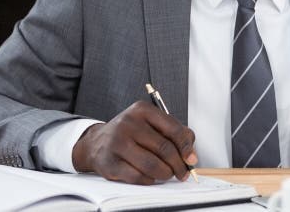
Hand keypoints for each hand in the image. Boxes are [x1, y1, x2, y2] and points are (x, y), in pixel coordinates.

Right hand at [72, 100, 196, 184]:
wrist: (97, 142)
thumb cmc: (131, 133)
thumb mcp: (151, 123)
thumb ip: (174, 132)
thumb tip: (191, 154)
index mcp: (142, 110)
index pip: (173, 129)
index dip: (186, 147)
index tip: (191, 158)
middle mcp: (128, 123)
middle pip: (164, 148)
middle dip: (178, 164)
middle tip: (182, 172)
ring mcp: (117, 143)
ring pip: (152, 165)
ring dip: (165, 174)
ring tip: (168, 174)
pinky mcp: (110, 163)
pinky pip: (137, 176)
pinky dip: (150, 180)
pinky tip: (152, 177)